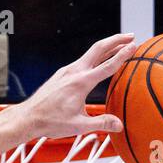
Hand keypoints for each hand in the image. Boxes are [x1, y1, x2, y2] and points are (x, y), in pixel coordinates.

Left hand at [16, 33, 137, 137]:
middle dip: (116, 40)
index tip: (135, 46)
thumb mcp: (78, 125)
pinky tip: (98, 61)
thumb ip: (100, 123)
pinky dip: (95, 56)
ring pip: (90, 53)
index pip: (108, 65)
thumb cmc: (51, 122)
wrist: (27, 117)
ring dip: (106, 47)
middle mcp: (74, 72)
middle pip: (99, 49)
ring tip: (119, 45)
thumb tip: (119, 125)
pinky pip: (82, 60)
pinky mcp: (62, 74)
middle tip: (131, 36)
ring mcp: (66, 71)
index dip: (123, 55)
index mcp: (81, 82)